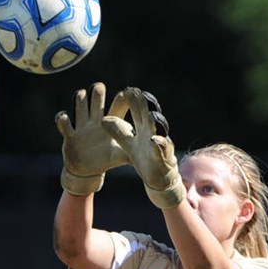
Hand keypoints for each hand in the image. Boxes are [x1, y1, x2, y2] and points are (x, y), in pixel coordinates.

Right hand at [56, 82, 130, 194]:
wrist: (86, 171)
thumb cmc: (105, 160)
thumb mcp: (120, 156)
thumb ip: (133, 151)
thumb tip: (152, 153)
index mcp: (110, 123)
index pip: (117, 106)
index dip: (120, 100)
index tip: (124, 94)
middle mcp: (95, 120)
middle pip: (97, 99)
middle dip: (98, 93)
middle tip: (100, 89)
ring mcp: (81, 125)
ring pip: (80, 104)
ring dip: (80, 100)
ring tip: (82, 96)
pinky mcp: (69, 134)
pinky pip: (63, 122)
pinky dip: (63, 119)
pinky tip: (65, 118)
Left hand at [102, 87, 185, 208]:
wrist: (159, 178)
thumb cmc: (146, 157)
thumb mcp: (129, 144)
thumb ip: (119, 132)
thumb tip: (103, 119)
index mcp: (145, 129)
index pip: (140, 111)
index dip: (135, 101)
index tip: (128, 90)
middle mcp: (155, 133)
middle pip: (151, 116)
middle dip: (147, 105)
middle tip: (140, 93)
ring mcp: (161, 145)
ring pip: (160, 131)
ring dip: (156, 122)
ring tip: (151, 114)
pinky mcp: (164, 158)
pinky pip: (162, 150)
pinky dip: (159, 144)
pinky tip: (155, 140)